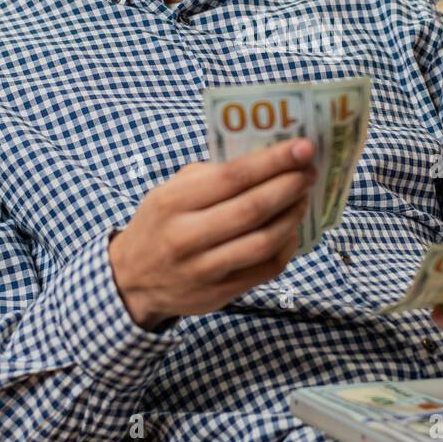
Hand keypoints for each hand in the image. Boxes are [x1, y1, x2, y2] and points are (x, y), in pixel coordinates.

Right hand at [109, 138, 316, 328]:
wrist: (133, 280)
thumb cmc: (160, 224)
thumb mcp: (169, 191)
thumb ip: (210, 175)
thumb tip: (265, 159)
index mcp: (172, 203)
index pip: (232, 176)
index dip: (273, 161)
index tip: (303, 147)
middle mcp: (186, 237)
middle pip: (252, 209)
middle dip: (290, 185)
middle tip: (309, 170)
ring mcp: (204, 270)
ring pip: (264, 242)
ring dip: (292, 216)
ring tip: (303, 197)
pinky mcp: (220, 294)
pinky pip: (266, 268)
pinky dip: (286, 245)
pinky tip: (290, 228)